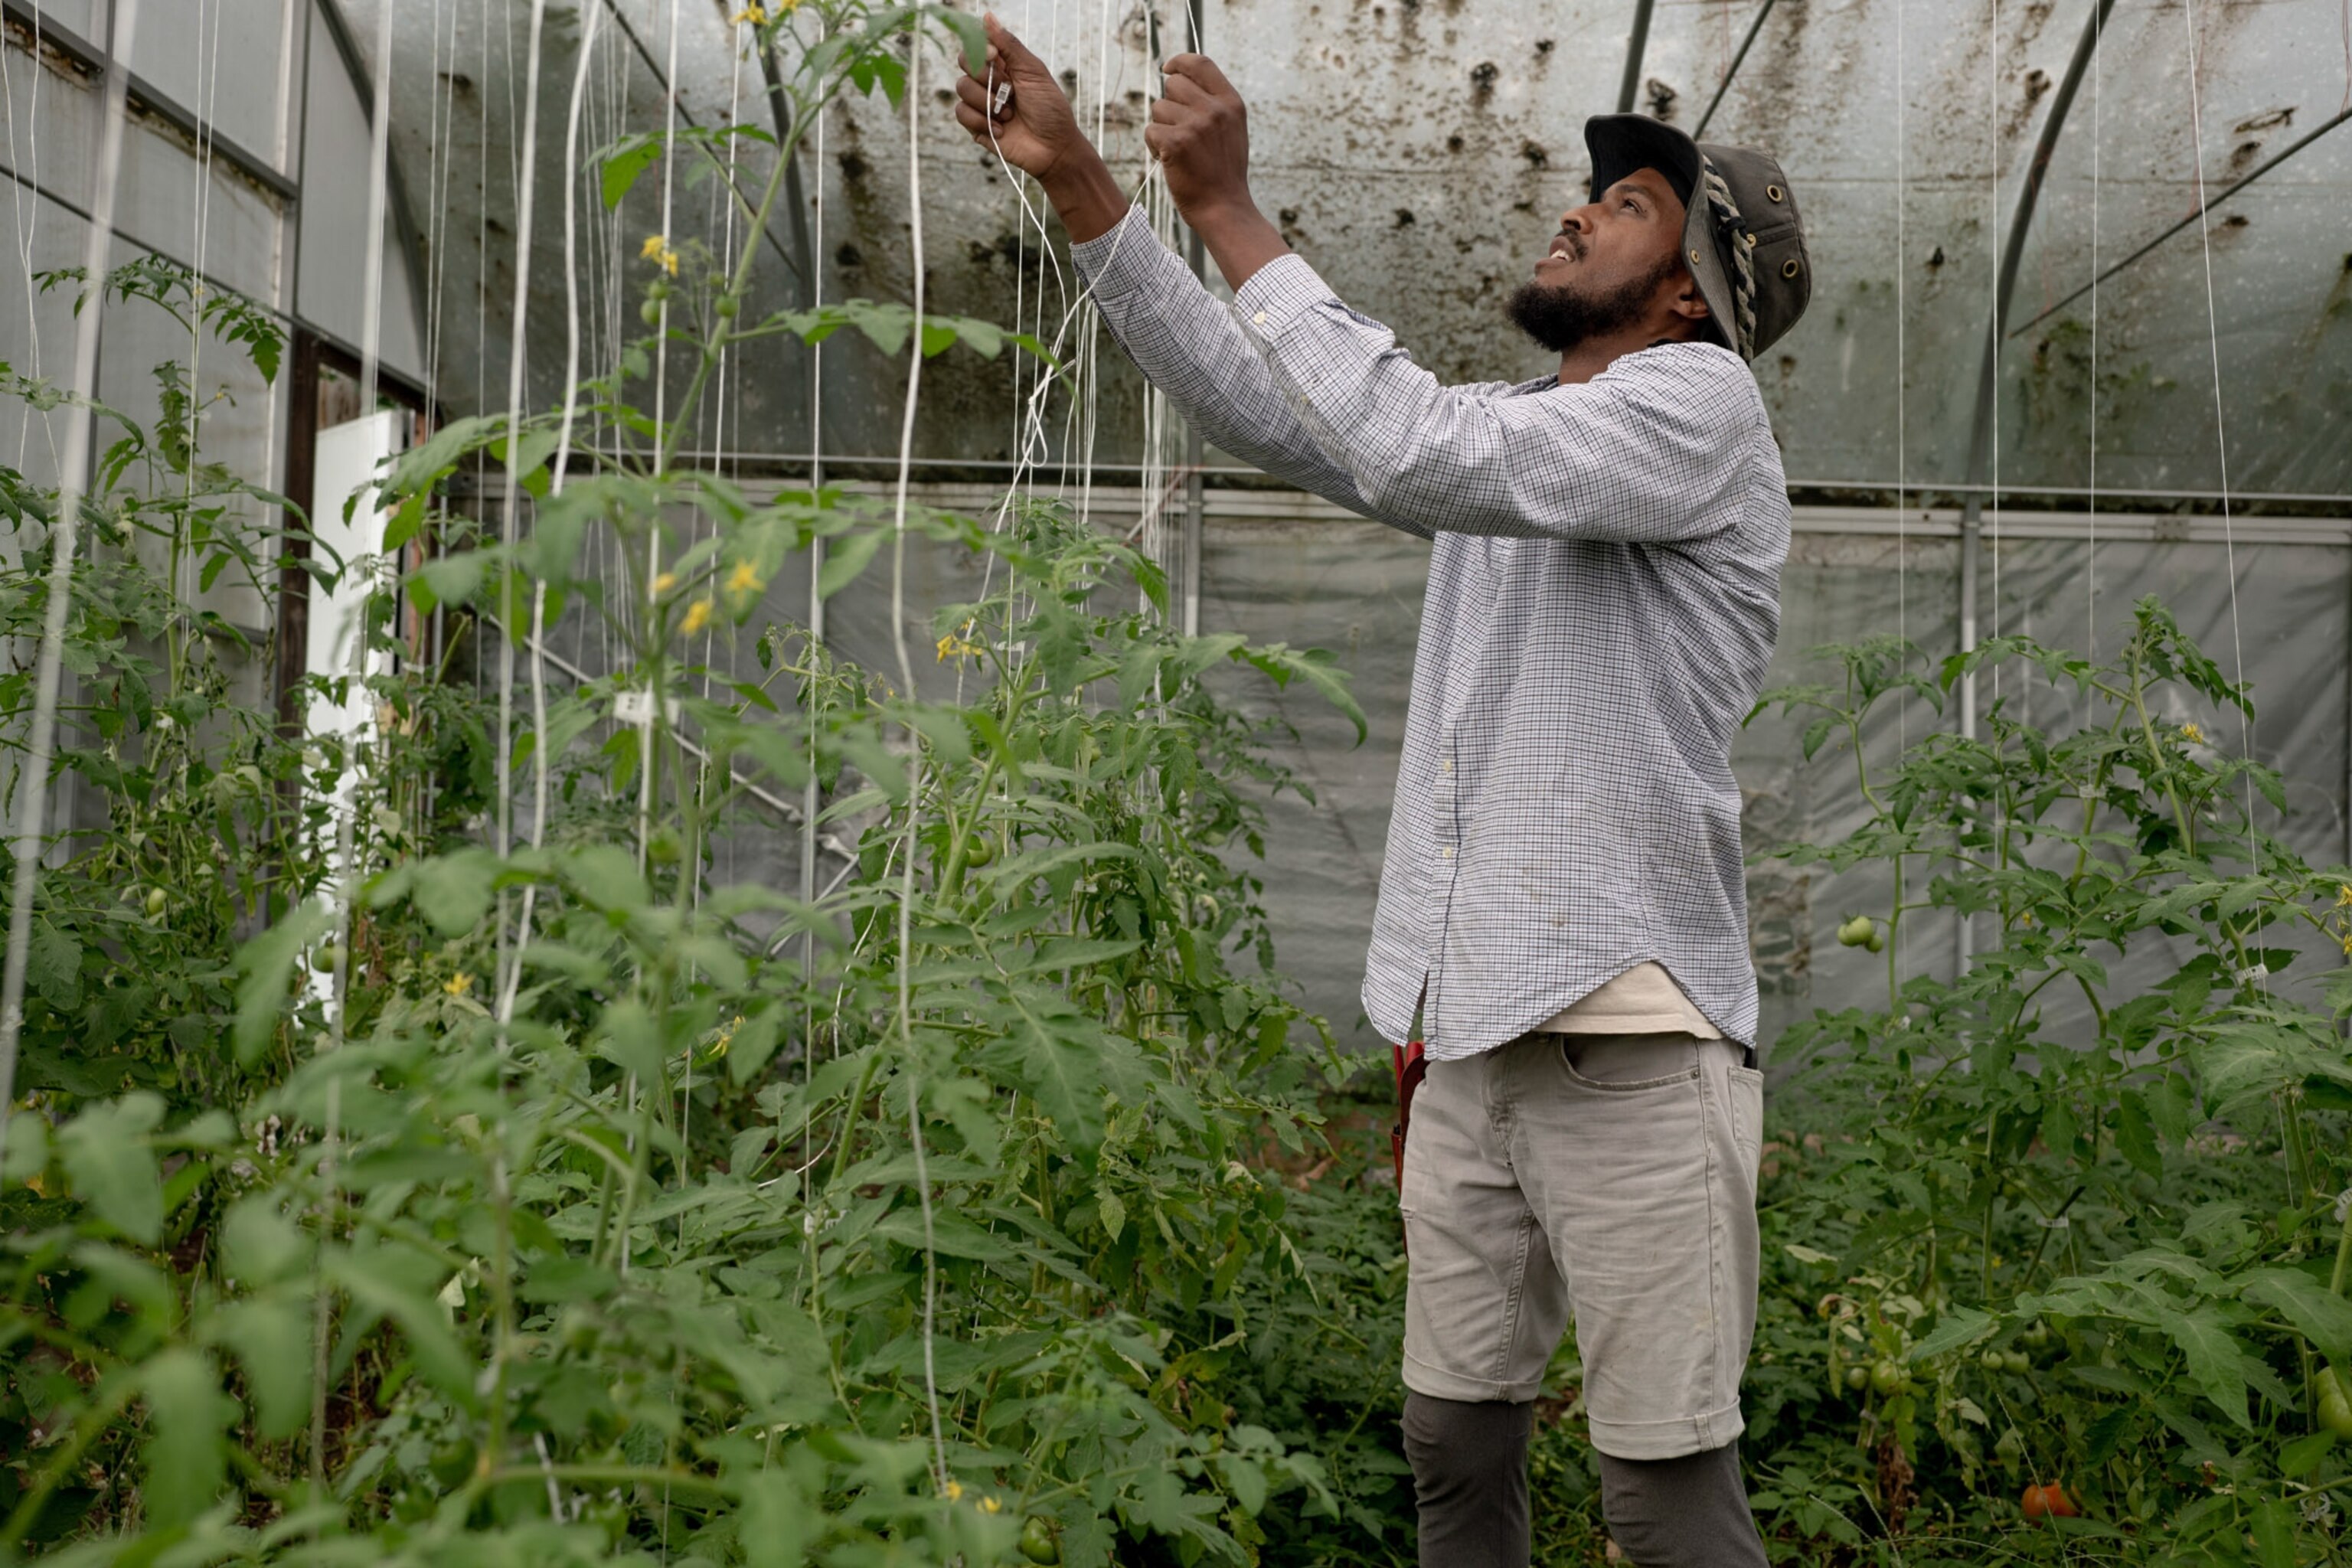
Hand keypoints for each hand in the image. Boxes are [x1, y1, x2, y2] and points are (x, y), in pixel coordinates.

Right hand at [953, 15, 1084, 182]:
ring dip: (987, 102)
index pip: (977, 45)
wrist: (1054, 148)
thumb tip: (987, 16)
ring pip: (962, 88)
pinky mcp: (976, 125)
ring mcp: (981, 103)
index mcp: (1003, 64)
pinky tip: (1002, 129)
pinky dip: (981, 121)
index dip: (981, 49)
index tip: (995, 57)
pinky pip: (961, 113)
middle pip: (965, 63)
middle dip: (987, 77)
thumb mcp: (1034, 71)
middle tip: (1010, 92)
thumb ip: (1009, 45)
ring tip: (1009, 115)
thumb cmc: (1050, 109)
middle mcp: (989, 80)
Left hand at [1147, 55, 1253, 224]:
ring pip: (1158, 109)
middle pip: (1173, 85)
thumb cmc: (1223, 173)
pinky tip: (1170, 161)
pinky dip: (1154, 147)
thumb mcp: (1231, 130)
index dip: (1179, 61)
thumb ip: (1213, 103)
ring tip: (1179, 151)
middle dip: (1169, 106)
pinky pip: (1150, 130)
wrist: (1224, 208)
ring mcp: (1195, 125)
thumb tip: (1180, 78)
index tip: (1167, 69)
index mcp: (1231, 103)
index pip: (1200, 63)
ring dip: (1161, 128)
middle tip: (1179, 132)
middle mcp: (1215, 110)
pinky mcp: (1175, 142)